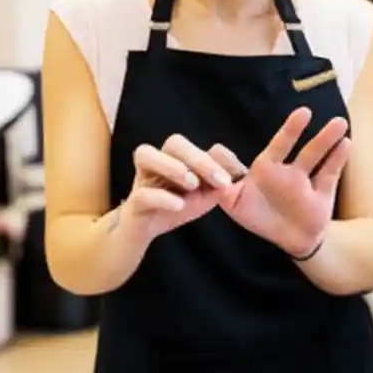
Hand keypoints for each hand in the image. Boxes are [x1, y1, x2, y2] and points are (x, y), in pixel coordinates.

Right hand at [121, 134, 238, 240]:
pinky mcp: (134, 202)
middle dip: (198, 159)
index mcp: (177, 157)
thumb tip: (238, 171)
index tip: (234, 178)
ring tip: (193, 184)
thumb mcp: (206, 192)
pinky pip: (142, 194)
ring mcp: (142, 179)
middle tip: (221, 182)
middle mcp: (157, 160)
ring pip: (146, 154)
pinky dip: (161, 197)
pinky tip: (179, 205)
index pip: (196, 145)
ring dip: (171, 166)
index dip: (215, 157)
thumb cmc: (178, 204)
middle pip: (174, 143)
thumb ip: (220, 181)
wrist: (148, 229)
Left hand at [215, 107, 350, 257]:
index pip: (273, 146)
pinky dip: (338, 159)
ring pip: (316, 156)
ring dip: (327, 140)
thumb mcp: (235, 204)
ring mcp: (305, 180)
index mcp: (265, 169)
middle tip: (305, 111)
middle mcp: (286, 170)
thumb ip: (223, 190)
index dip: (277, 135)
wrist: (287, 238)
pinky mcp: (321, 193)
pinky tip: (346, 144)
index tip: (276, 122)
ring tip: (339, 122)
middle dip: (298, 130)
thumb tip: (209, 177)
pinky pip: (330, 174)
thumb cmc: (258, 216)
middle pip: (294, 146)